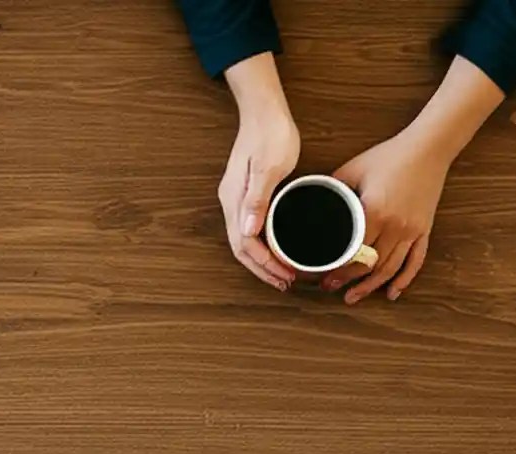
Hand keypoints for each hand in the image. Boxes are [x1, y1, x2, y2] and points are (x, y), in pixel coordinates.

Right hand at [218, 52, 298, 291]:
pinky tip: (277, 248)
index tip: (284, 276)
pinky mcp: (246, 193)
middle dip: (262, 269)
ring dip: (262, 260)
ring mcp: (236, 198)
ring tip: (282, 272)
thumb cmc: (270, 133)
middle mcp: (231, 202)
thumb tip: (249, 231)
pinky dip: (263, 245)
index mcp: (234, 200)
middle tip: (285, 283)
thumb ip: (258, 199)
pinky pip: (249, 228)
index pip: (245, 244)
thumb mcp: (269, 166)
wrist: (263, 109)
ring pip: (244, 240)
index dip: (264, 265)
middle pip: (241, 248)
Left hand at [321, 132, 450, 303]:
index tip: (321, 276)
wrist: (428, 148)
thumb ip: (332, 188)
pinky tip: (392, 293)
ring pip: (390, 269)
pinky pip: (415, 262)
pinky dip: (404, 280)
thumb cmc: (388, 156)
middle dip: (348, 281)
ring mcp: (412, 230)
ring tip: (353, 297)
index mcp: (374, 212)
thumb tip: (311, 202)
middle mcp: (395, 226)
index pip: (351, 251)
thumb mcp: (352, 169)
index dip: (336, 268)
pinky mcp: (424, 230)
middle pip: (369, 265)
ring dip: (370, 287)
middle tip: (330, 288)